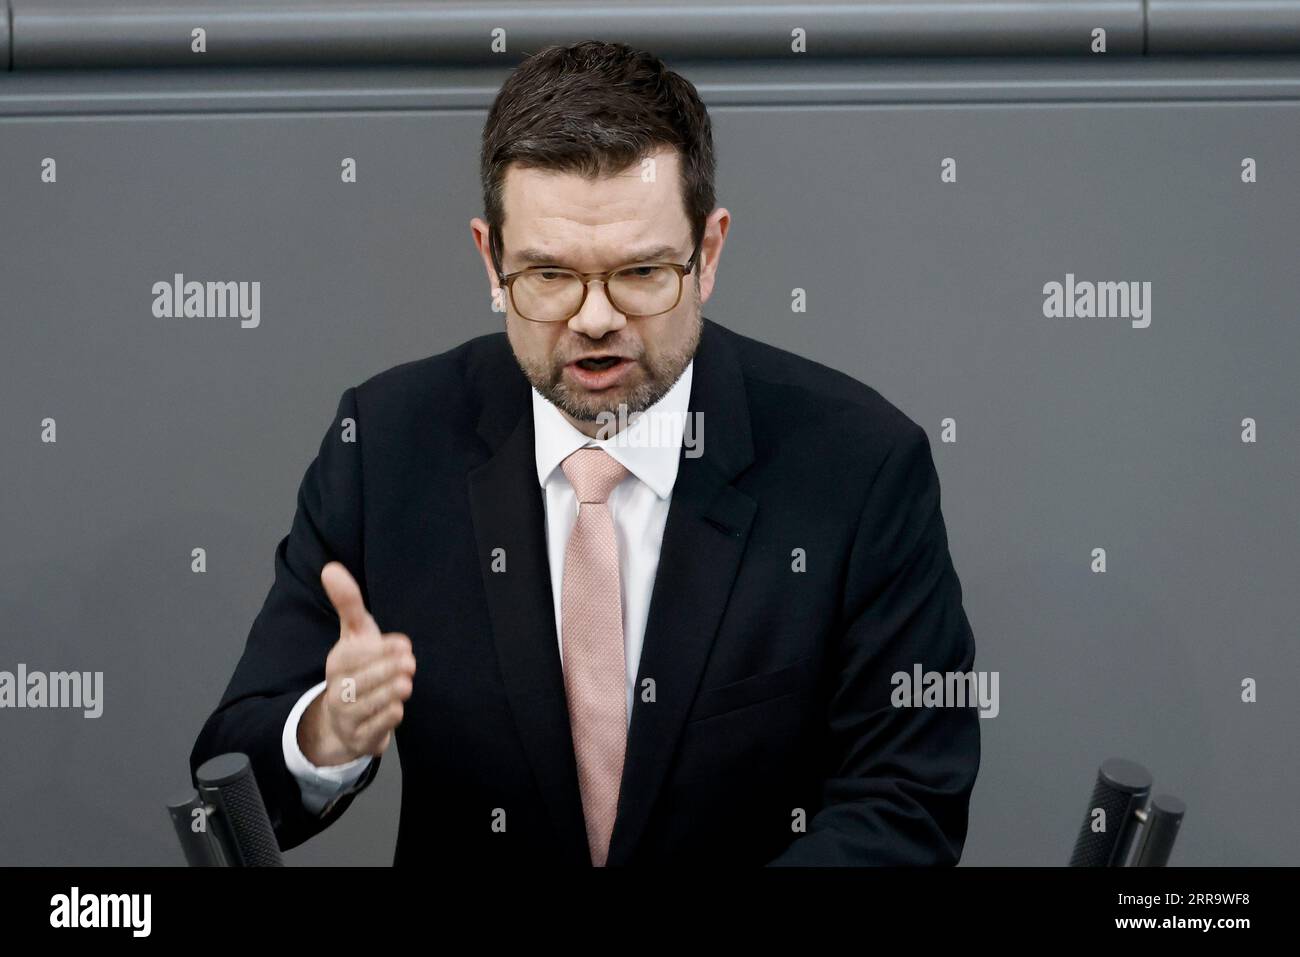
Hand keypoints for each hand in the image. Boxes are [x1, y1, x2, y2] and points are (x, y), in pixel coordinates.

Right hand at [298, 561, 415, 765]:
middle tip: (409, 663)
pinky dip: (385, 719)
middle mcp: (338, 689)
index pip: (355, 656)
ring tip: (406, 684)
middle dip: (386, 671)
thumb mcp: (355, 635)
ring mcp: (346, 716)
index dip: (380, 650)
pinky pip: (372, 729)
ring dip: (388, 693)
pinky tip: (397, 708)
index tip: (404, 644)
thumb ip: (348, 603)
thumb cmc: (357, 668)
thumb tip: (330, 567)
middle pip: (361, 680)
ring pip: (367, 705)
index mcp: (338, 662)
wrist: (344, 719)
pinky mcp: (358, 738)